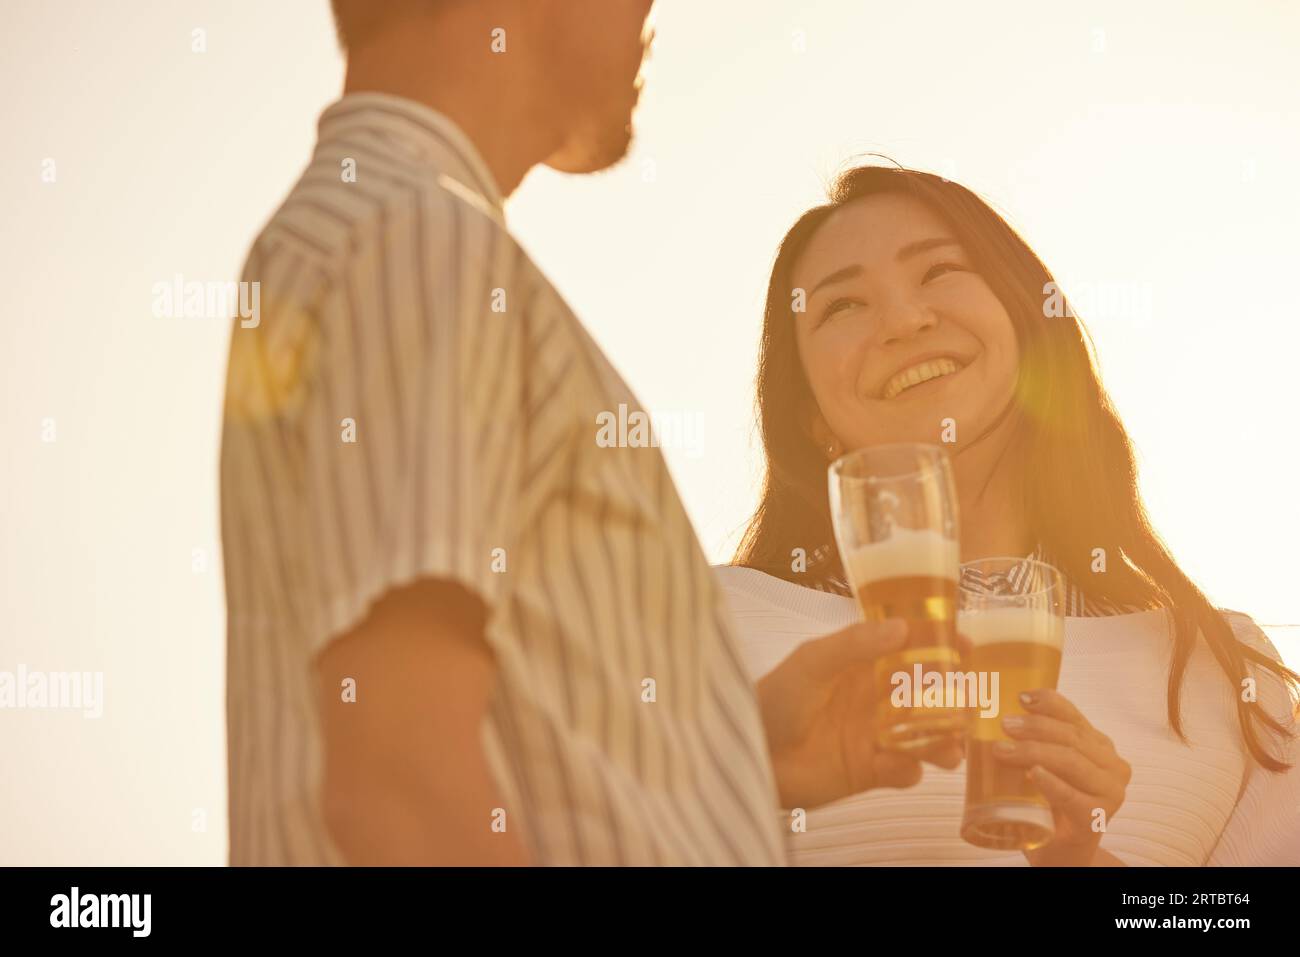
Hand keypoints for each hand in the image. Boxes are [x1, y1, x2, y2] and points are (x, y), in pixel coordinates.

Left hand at [756, 619, 963, 808]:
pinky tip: (899, 767)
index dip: (940, 645)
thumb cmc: (775, 699)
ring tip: (952, 746)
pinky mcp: (870, 771)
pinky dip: (910, 770)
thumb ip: (854, 644)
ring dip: (945, 740)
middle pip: (929, 694)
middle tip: (974, 699)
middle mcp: (874, 697)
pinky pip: (905, 771)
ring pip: (927, 736)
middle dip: (956, 696)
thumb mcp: (812, 661)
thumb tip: (902, 627)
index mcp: (862, 664)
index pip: (909, 648)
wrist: (753, 755)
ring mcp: (875, 734)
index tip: (966, 644)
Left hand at [993, 688, 1131, 866]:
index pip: (1074, 716)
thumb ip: (1024, 740)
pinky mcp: (1098, 818)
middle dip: (1035, 727)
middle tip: (1004, 725)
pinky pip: (1072, 796)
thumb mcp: (1039, 764)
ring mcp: (1110, 793)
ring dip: (1034, 751)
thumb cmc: (1046, 802)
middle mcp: (1112, 765)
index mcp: (1099, 745)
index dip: (1049, 702)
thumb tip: (976, 715)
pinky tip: (1033, 774)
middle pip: (1072, 737)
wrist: (1059, 850)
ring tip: (1003, 749)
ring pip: (1072, 761)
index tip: (1020, 697)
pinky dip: (1052, 783)